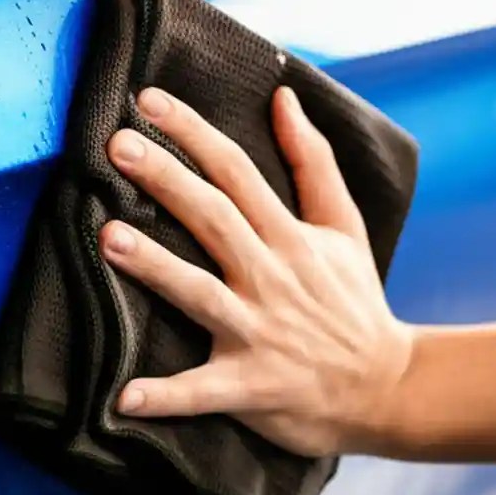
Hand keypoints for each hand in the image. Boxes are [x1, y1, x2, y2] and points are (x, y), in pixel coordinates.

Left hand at [99, 85, 414, 457]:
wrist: (387, 387)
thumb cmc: (355, 301)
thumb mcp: (345, 226)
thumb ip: (314, 160)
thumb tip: (283, 97)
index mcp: (291, 236)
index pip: (237, 172)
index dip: (193, 132)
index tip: (147, 100)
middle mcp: (272, 277)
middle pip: (214, 218)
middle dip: (167, 179)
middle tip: (117, 145)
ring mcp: (260, 331)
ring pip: (200, 293)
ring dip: (155, 267)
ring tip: (108, 238)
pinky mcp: (250, 385)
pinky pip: (202, 391)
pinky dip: (166, 396)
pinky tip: (123, 397)